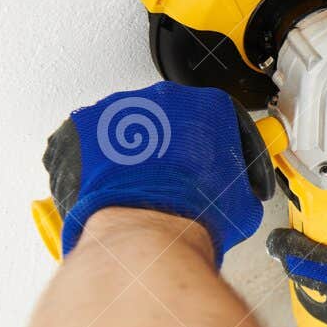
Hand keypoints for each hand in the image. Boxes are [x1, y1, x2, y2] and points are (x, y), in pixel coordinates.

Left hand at [43, 81, 273, 264]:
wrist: (148, 229)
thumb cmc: (192, 211)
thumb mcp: (242, 201)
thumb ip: (239, 184)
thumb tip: (237, 194)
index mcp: (208, 105)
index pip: (219, 119)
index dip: (219, 147)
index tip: (216, 162)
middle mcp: (164, 97)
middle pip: (171, 117)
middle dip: (174, 146)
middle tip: (178, 176)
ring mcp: (121, 109)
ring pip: (130, 126)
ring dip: (135, 151)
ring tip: (141, 186)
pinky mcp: (84, 125)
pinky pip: (92, 140)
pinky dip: (98, 161)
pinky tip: (110, 185)